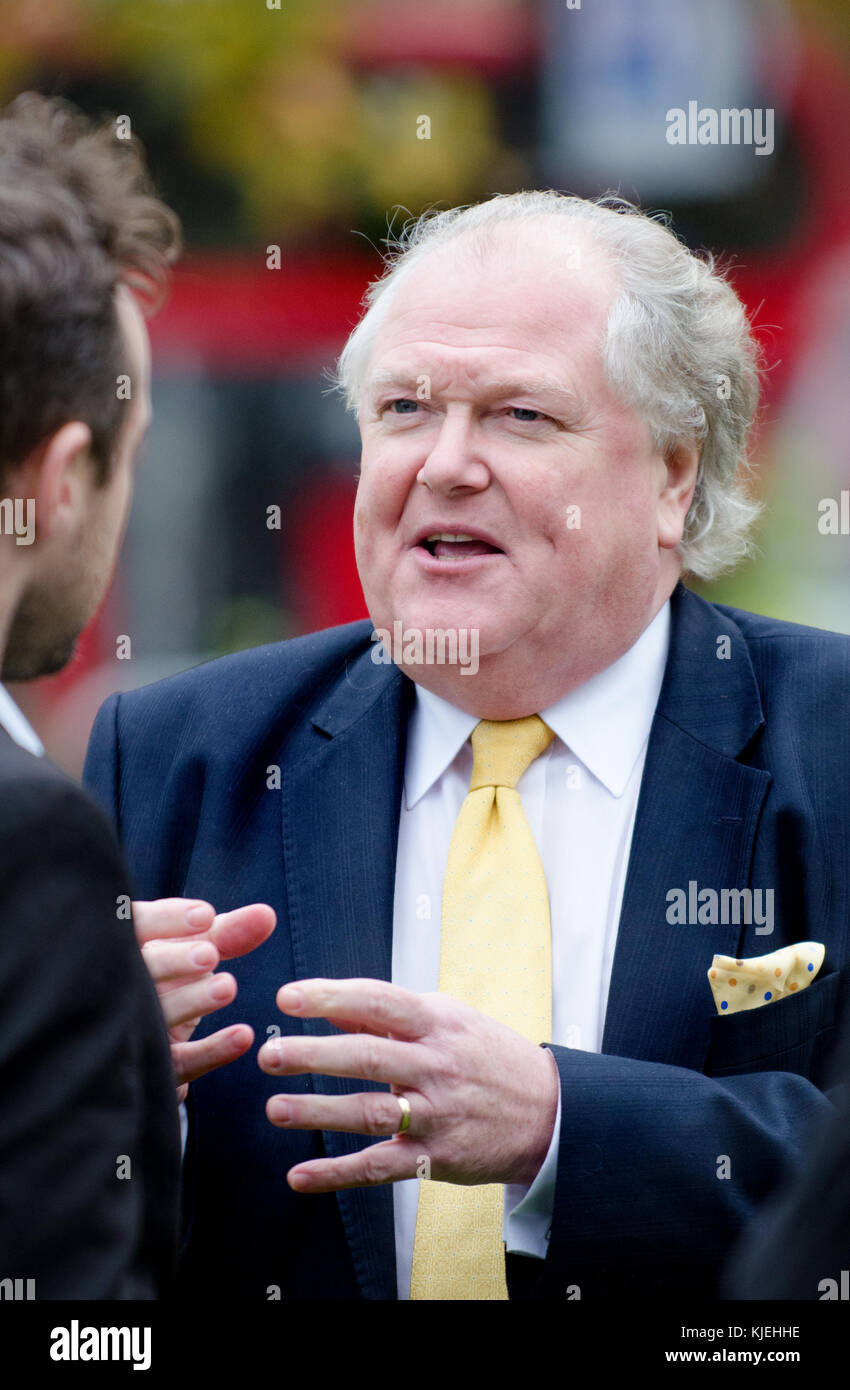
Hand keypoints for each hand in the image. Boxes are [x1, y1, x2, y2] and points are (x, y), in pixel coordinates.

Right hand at [133, 898, 275, 1102]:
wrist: (143, 1043)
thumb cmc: (168, 979)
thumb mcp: (191, 952)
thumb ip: (226, 933)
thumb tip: (267, 915)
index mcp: (121, 946)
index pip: (134, 925)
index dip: (166, 920)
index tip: (206, 915)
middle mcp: (114, 985)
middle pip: (137, 972)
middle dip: (173, 962)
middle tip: (210, 955)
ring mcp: (127, 1031)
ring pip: (155, 1017)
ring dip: (191, 1002)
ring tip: (228, 987)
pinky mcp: (148, 1070)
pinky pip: (178, 1063)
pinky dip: (211, 1050)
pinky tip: (243, 1036)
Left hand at [257, 977, 558, 1192]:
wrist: (548, 1111)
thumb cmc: (487, 1056)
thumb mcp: (449, 1020)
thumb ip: (389, 1014)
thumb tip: (332, 1006)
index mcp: (437, 1023)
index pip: (378, 1001)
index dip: (330, 997)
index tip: (288, 998)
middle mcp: (435, 1066)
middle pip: (367, 1057)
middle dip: (313, 1054)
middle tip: (270, 1054)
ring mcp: (436, 1115)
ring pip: (370, 1112)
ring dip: (318, 1111)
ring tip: (276, 1108)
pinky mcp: (434, 1158)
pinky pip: (380, 1167)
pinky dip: (337, 1174)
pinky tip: (300, 1176)